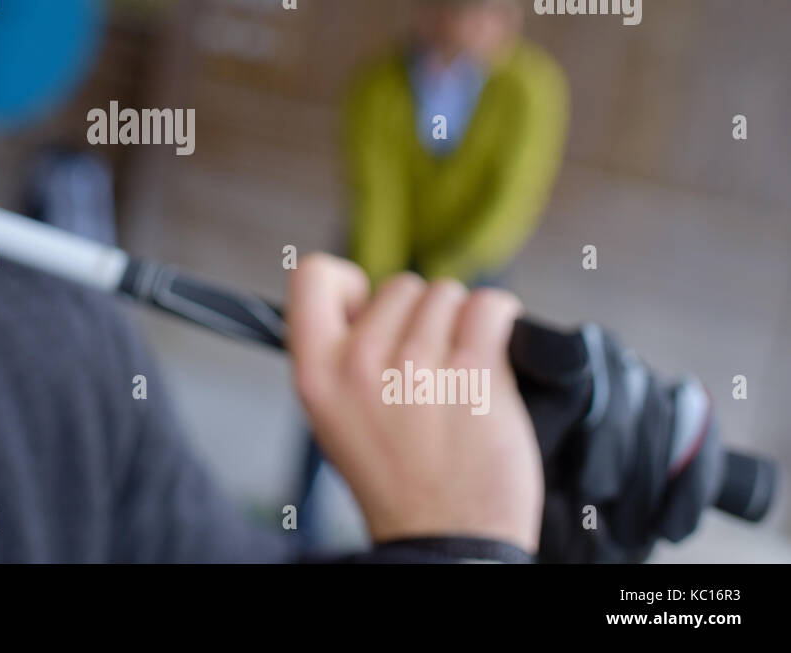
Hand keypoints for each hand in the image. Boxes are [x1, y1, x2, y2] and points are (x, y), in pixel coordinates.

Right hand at [286, 254, 542, 552]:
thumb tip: (363, 300)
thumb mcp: (332, 417)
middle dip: (418, 316)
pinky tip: (494, 348)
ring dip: (460, 323)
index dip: (348, 283)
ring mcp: (417, 368)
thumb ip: (337, 355)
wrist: (447, 538)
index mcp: (315, 373)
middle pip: (399, 286)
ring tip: (458, 372)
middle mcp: (360, 365)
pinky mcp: (474, 373)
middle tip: (426, 367)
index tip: (366, 308)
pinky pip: (490, 307)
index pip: (313, 276)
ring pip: (447, 295)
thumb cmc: (396, 480)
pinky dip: (500, 318)